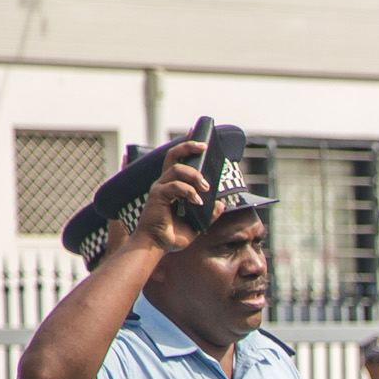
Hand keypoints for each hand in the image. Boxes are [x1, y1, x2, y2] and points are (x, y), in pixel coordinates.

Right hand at [130, 135, 212, 255]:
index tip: (196, 132)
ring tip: (205, 187)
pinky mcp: (157, 196)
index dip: (186, 145)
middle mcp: (163, 183)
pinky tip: (197, 202)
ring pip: (177, 169)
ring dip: (195, 175)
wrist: (157, 246)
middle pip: (173, 155)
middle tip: (205, 146)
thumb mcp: (197, 224)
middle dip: (188, 146)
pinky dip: (189, 192)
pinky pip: (175, 187)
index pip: (177, 160)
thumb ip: (209, 214)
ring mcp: (159, 188)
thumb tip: (222, 204)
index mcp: (171, 186)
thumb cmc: (172, 236)